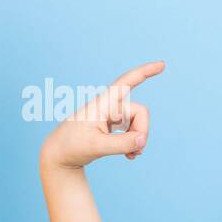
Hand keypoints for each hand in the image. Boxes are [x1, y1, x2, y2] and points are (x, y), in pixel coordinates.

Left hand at [39, 60, 164, 169]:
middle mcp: (109, 107)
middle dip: (142, 131)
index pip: (126, 82)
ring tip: (132, 156)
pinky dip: (134, 144)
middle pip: (140, 112)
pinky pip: (132, 132)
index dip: (145, 72)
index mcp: (103, 104)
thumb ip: (121, 144)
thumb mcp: (96, 147)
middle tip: (135, 151)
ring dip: (138, 140)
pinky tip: (130, 156)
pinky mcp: (112, 127)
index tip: (162, 64)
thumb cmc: (72, 146)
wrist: (58, 156)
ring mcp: (112, 117)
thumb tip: (143, 141)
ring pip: (138, 123)